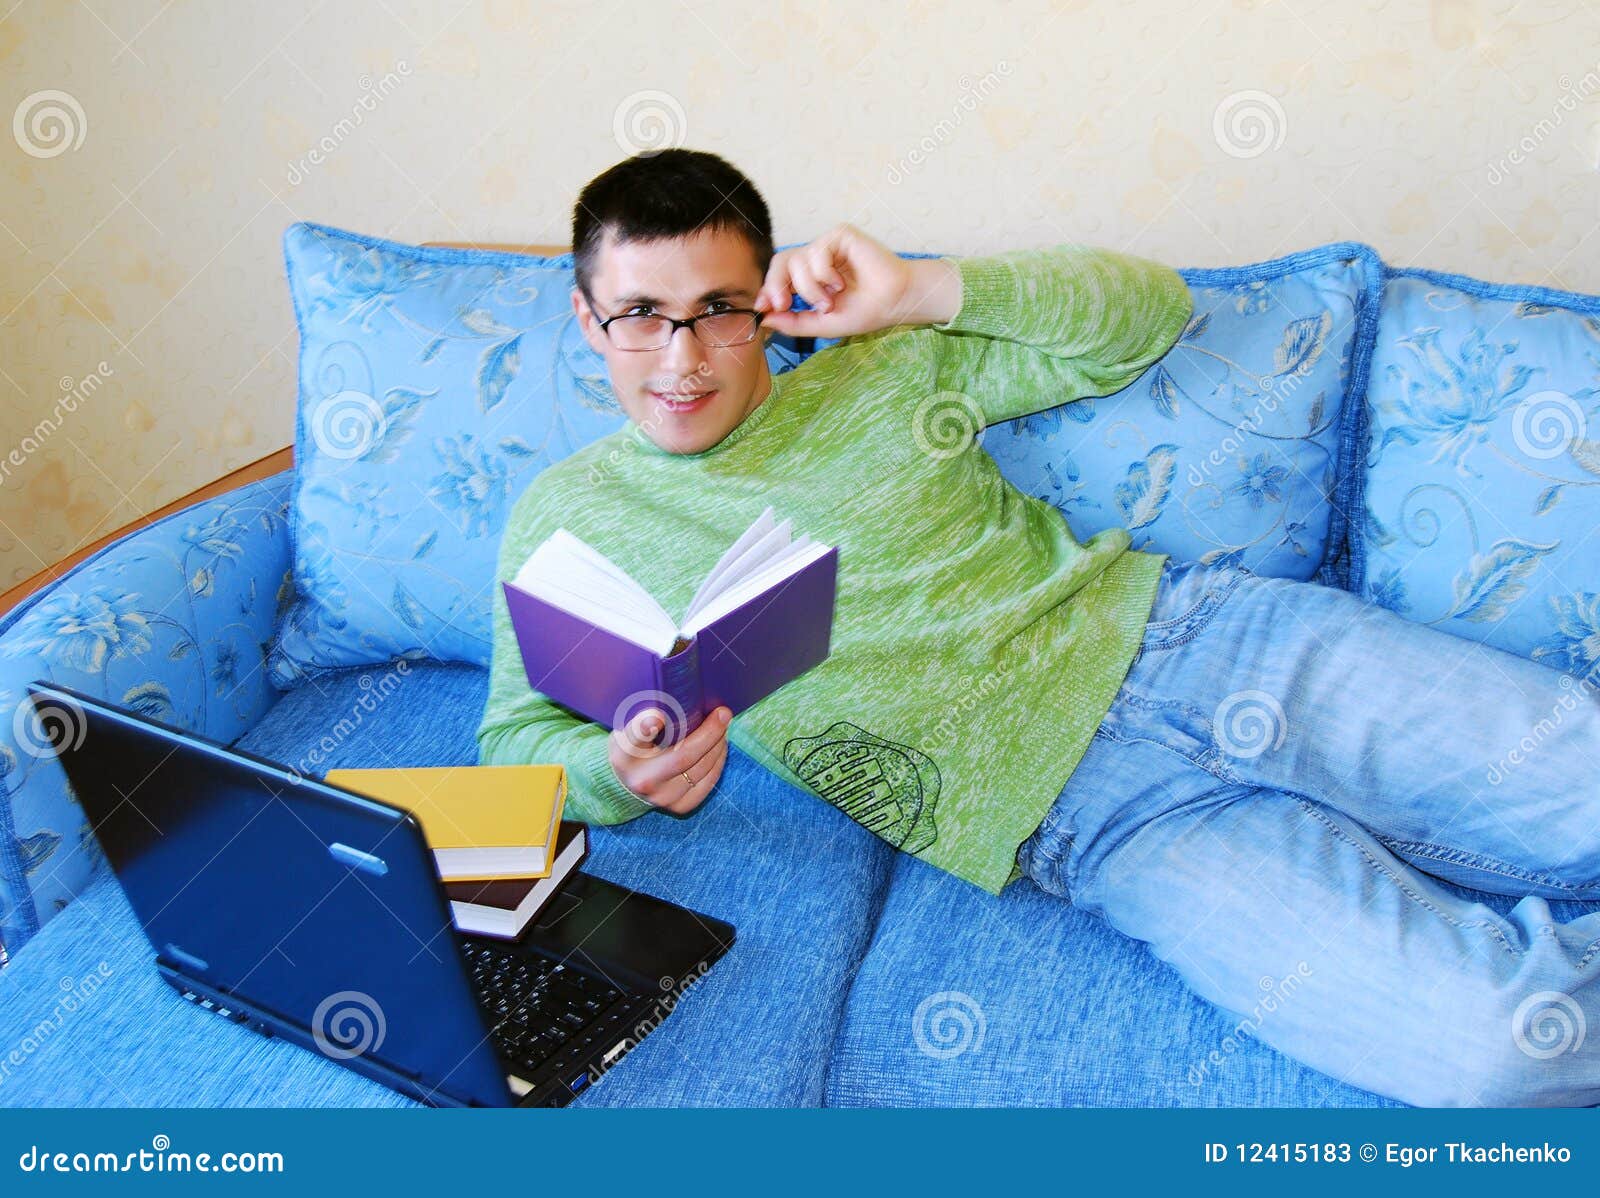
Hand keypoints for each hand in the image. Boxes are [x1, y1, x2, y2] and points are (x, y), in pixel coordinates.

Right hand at [608, 704, 732, 814]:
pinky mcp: (680, 807)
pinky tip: (720, 745)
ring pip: (701, 769)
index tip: (658, 716)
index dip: (646, 727)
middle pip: (682, 756)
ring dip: (717, 744)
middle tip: (723, 712)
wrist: (626, 784)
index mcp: (624, 755)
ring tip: (723, 725)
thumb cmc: (632, 747)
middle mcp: (643, 780)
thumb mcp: (628, 729)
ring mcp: (663, 798)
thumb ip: (645, 717)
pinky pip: (708, 782)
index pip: (635, 739)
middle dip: (709, 733)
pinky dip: (718, 760)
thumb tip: (674, 700)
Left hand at [753, 222, 960, 339]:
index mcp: (810, 276)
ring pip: (798, 261)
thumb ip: (794, 322)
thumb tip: (764, 319)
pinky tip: (841, 283)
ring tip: (830, 300)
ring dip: (810, 288)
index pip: (779, 276)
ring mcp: (828, 246)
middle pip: (781, 262)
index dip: (768, 290)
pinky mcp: (840, 235)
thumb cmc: (865, 311)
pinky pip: (817, 252)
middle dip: (776, 286)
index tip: (763, 308)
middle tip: (782, 304)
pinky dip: (823, 273)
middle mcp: (817, 258)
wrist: (895, 302)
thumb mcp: (822, 324)